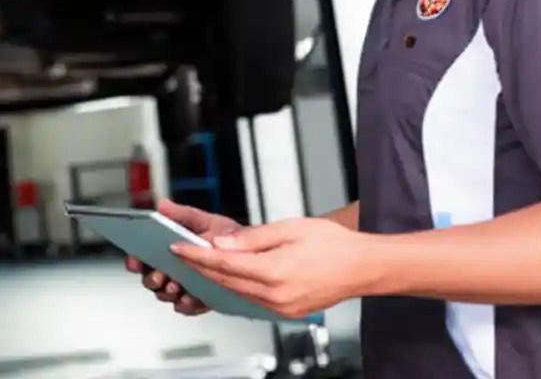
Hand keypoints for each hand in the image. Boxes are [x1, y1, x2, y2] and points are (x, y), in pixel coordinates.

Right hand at [124, 199, 241, 315]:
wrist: (251, 255)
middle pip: (150, 279)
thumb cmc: (226, 238)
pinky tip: (191, 297)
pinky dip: (187, 304)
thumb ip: (183, 215)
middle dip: (152, 278)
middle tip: (160, 274)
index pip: (143, 257)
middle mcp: (172, 270)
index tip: (136, 259)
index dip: (135, 260)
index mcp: (170, 250)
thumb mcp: (205, 221)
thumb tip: (163, 206)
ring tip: (176, 285)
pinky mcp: (197, 301)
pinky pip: (186, 307)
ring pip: (165, 294)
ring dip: (168, 291)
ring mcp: (183, 287)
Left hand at [170, 217, 375, 319]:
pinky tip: (227, 277)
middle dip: (199, 267)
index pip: (223, 264)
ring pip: (236, 292)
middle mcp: (275, 295)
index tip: (177, 248)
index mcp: (273, 272)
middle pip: (224, 281)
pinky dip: (235, 287)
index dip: (196, 255)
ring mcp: (280, 307)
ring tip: (197, 264)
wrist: (362, 267)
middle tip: (179, 254)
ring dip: (215, 279)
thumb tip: (220, 243)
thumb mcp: (289, 228)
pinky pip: (251, 300)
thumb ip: (251, 238)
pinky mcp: (286, 312)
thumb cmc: (333, 244)